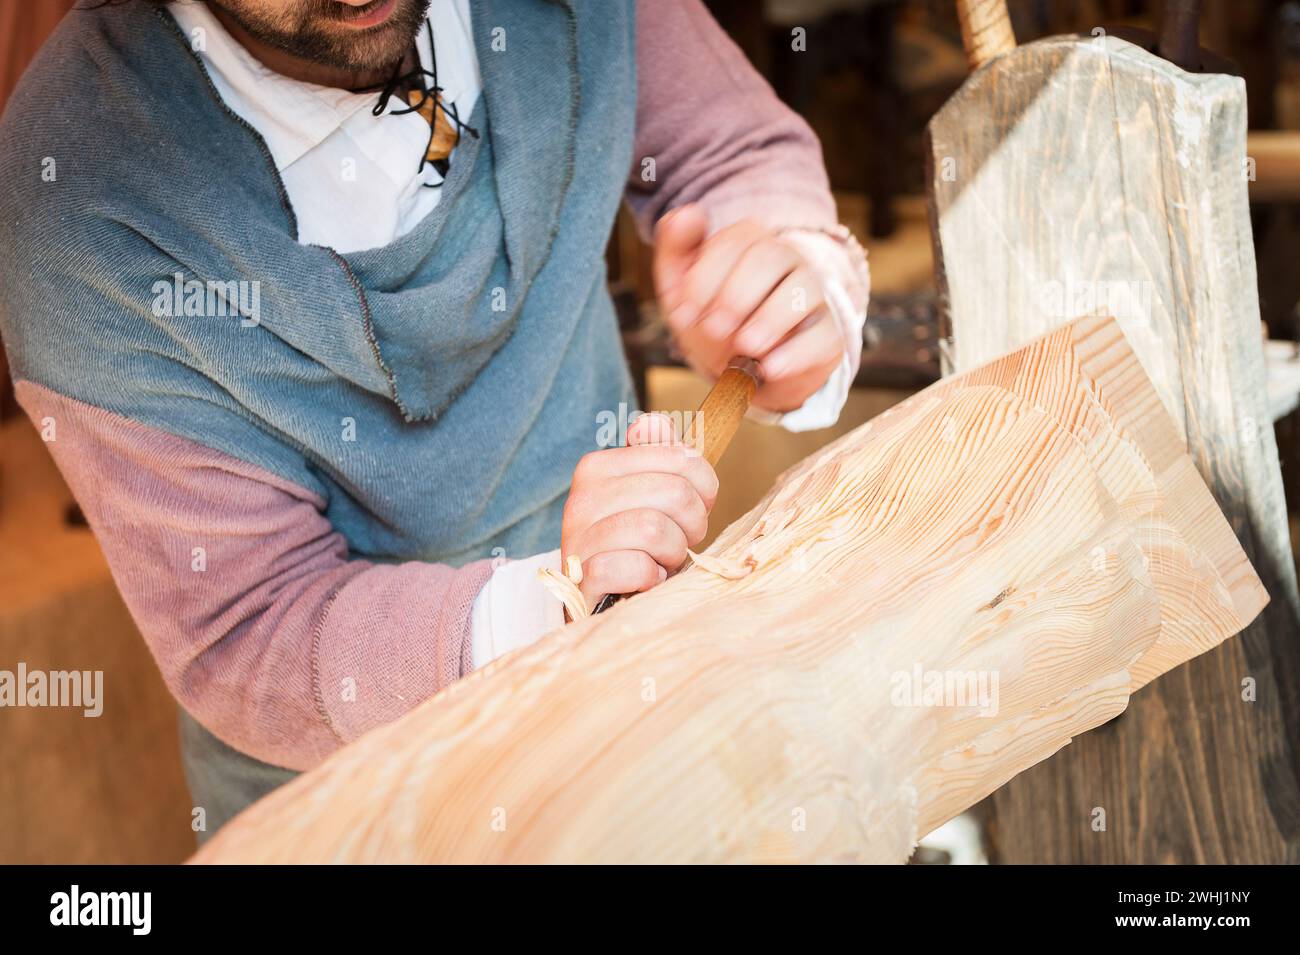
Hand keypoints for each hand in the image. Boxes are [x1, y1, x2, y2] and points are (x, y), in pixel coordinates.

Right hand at [561, 413, 717, 610]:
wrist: (599, 597)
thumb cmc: (634, 543)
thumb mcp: (650, 494)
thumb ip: (657, 454)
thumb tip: (654, 424)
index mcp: (598, 466)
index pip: (682, 458)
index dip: (703, 489)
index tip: (691, 507)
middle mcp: (583, 496)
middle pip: (675, 493)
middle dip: (691, 523)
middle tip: (680, 539)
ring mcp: (578, 537)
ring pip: (655, 530)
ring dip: (672, 552)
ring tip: (661, 559)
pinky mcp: (583, 576)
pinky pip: (637, 567)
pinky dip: (651, 577)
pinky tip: (643, 579)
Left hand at [653, 203, 843, 413]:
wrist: (742, 376)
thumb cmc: (712, 321)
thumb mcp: (681, 287)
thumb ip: (676, 247)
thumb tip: (687, 212)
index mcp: (750, 242)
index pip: (735, 241)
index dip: (706, 277)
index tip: (685, 314)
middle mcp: (786, 260)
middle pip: (771, 257)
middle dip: (736, 295)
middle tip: (714, 328)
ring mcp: (812, 295)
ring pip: (803, 288)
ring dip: (769, 319)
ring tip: (745, 347)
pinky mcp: (828, 335)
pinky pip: (823, 335)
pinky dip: (795, 353)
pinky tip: (769, 367)